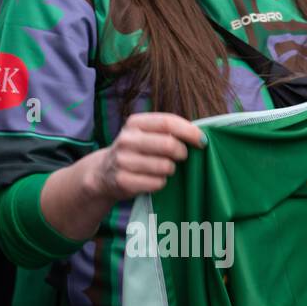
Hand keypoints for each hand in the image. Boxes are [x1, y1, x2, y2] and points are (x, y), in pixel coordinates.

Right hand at [81, 112, 204, 203]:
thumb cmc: (136, 150)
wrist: (104, 172)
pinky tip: (151, 179)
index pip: (167, 122)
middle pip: (169, 145)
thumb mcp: (145, 133)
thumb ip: (168, 130)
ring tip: (161, 168)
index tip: (202, 140)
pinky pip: (157, 183)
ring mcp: (123, 160)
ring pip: (165, 167)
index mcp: (135, 123)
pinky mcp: (123, 181)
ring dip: (170, 169)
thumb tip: (200, 136)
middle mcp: (126, 140)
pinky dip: (160, 182)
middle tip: (181, 156)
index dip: (189, 131)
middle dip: (182, 153)